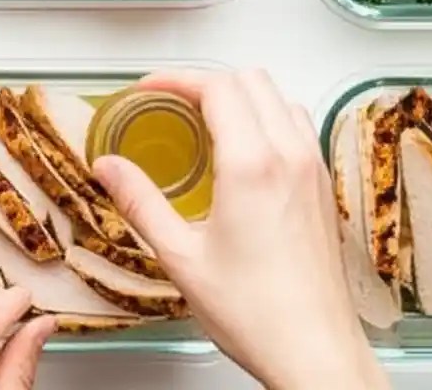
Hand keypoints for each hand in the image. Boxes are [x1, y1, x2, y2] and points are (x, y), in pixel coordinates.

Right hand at [92, 69, 389, 389]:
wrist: (315, 351)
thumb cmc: (257, 314)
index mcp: (253, 166)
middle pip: (251, 80)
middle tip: (171, 102)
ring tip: (205, 123)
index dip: (177, 79)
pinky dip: (267, 120)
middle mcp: (290, 157)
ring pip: (280, 98)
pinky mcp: (322, 188)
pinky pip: (297, 128)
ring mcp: (313, 170)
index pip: (217, 87)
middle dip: (207, 81)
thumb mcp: (180, 257)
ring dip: (242, 96)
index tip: (149, 89)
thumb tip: (108, 168)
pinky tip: (242, 155)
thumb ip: (140, 203)